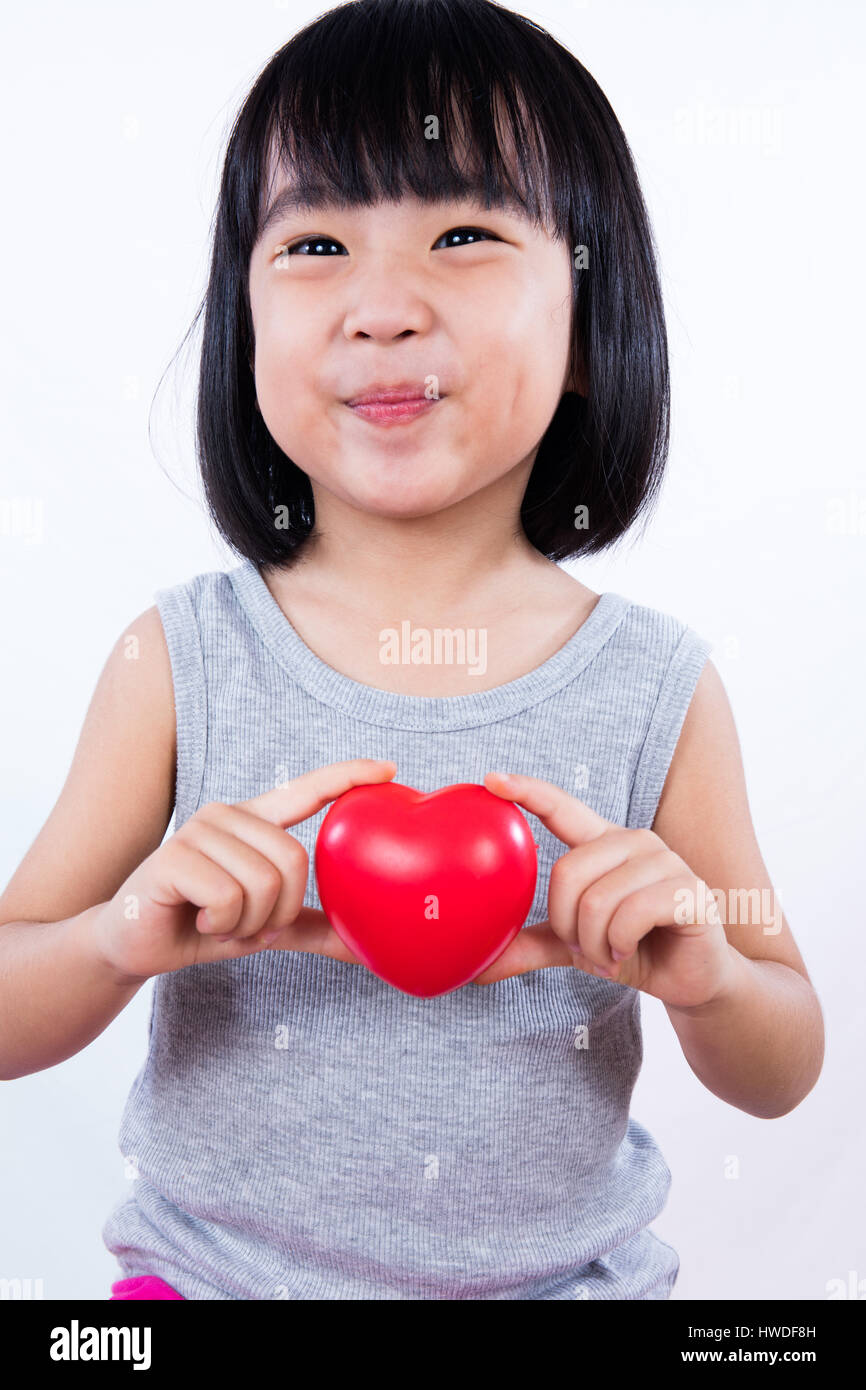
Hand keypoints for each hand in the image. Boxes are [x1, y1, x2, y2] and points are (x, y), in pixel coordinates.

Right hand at [90, 758, 397, 983]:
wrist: (132, 945)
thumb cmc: (199, 926)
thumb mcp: (264, 926)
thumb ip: (310, 926)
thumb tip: (364, 947)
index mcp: (253, 822)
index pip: (305, 790)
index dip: (347, 778)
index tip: (389, 769)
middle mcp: (228, 815)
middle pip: (294, 860)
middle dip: (279, 911)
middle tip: (246, 925)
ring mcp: (199, 829)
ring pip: (263, 883)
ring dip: (247, 923)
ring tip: (218, 922)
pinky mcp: (174, 855)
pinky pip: (228, 897)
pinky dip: (221, 925)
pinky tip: (198, 921)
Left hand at [471, 771, 736, 1009]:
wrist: (691, 981)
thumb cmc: (634, 950)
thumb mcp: (574, 946)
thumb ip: (531, 945)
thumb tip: (478, 967)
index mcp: (604, 844)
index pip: (562, 808)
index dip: (527, 791)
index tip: (491, 779)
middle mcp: (635, 842)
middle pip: (567, 873)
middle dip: (567, 926)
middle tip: (586, 949)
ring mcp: (666, 862)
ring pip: (597, 900)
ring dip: (594, 944)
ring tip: (610, 955)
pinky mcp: (689, 890)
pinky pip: (631, 914)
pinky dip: (619, 945)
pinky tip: (628, 952)